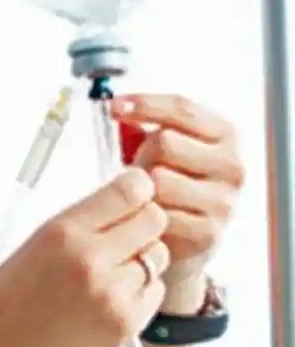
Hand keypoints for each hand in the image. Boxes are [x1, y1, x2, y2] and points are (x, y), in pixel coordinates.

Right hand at [0, 168, 169, 346]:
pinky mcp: (124, 324)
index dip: (135, 190)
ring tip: (110, 275)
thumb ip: (77, 226)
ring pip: (158, 257)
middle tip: (123, 238)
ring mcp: (111, 294)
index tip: (131, 197)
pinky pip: (155, 292)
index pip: (130, 189)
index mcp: (60, 232)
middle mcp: (90, 259)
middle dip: (142, 224)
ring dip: (141, 261)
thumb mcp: (30, 249)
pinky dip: (140, 292)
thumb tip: (119, 205)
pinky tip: (109, 300)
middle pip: (154, 219)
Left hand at [112, 94, 243, 310]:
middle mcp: (231, 166)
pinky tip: (146, 219)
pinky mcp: (207, 232)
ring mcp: (223, 201)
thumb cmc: (169, 186)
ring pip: (158, 179)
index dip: (145, 104)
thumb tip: (119, 107)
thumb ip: (150, 127)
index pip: (183, 109)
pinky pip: (157, 214)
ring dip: (141, 189)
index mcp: (225, 136)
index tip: (115, 107)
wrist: (179, 242)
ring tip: (144, 197)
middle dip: (142, 155)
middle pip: (165, 142)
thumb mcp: (166, 150)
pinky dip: (142, 216)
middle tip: (140, 172)